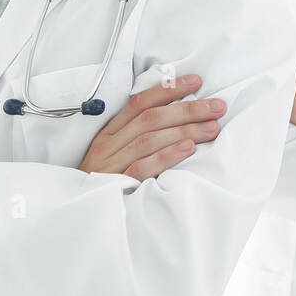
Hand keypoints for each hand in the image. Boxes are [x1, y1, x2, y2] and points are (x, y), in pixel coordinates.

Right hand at [78, 74, 224, 179]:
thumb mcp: (114, 153)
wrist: (78, 213)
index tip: (196, 81)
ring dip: (185, 130)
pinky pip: (142, 167)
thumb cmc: (103, 181)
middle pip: (151, 118)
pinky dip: (166, 156)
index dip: (169, 90)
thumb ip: (138, 136)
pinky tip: (188, 148)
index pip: (140, 102)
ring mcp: (111, 164)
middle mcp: (109, 144)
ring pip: (150, 140)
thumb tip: (178, 118)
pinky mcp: (115, 185)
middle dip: (188, 109)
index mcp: (110, 132)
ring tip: (212, 127)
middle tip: (217, 107)